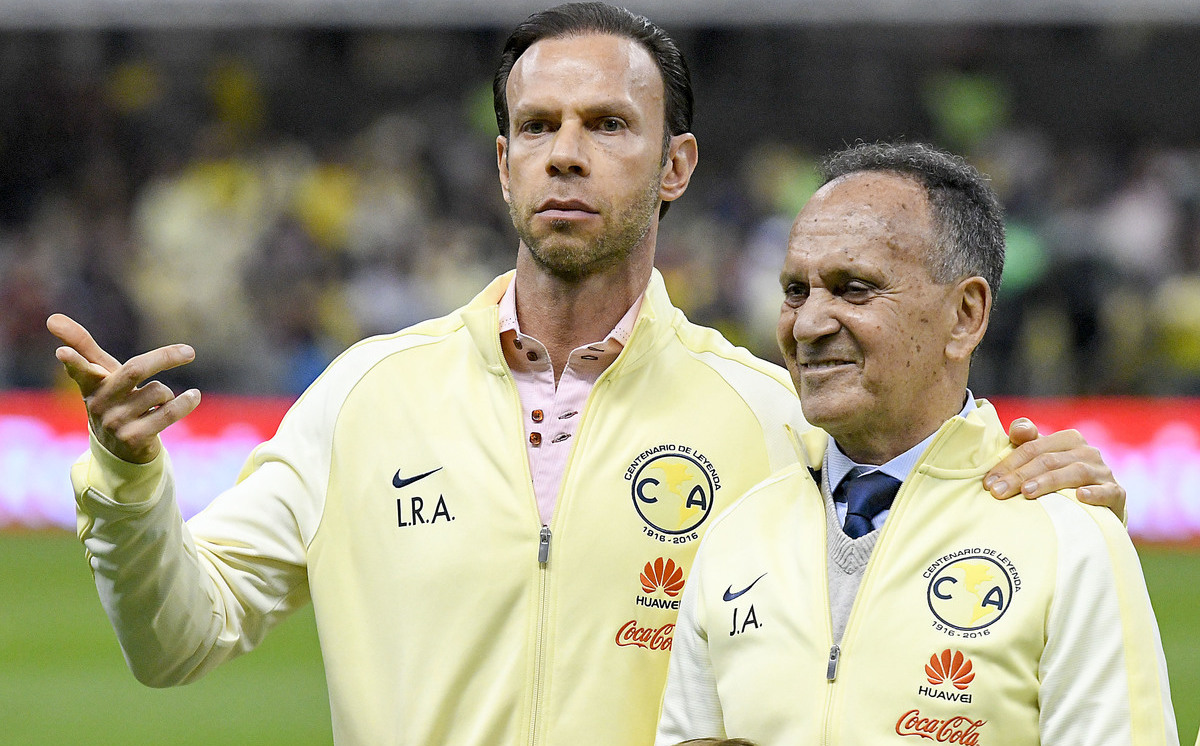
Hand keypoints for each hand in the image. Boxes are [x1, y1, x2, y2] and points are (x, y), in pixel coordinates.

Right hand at [48, 313, 200, 463]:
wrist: (121, 448)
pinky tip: (193, 396)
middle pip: (135, 370)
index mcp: (90, 384)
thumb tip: (51, 318)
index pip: (79, 369)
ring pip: (158, 392)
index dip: (72, 361)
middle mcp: (99, 403)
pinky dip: (185, 403)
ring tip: (159, 402)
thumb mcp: (101, 374)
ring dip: (168, 393)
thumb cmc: (112, 398)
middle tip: (189, 351)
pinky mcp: (133, 438)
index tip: (61, 354)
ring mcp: (115, 423)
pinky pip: (168, 413)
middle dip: (164, 357)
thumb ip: (83, 345)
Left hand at [984, 418, 1125, 517]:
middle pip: (1048, 460)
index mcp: (1067, 440)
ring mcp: (1103, 471)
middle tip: (998, 492)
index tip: (988, 483)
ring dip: (1049, 482)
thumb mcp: (1042, 460)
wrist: (1098, 509)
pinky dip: (1094, 493)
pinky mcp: (1117, 493)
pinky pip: (1107, 491)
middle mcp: (1087, 451)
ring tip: (1027, 493)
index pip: (1031, 447)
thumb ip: (1027, 442)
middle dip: (1020, 476)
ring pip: (1074, 472)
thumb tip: (1017, 429)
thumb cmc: (1061, 481)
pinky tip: (1080, 497)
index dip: (1008, 464)